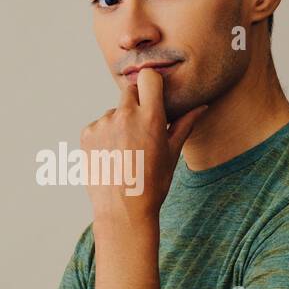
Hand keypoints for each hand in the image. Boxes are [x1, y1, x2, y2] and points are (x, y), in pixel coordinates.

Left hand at [79, 68, 207, 224]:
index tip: (153, 95)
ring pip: (113, 112)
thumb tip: (202, 106)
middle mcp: (125, 115)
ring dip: (119, 124)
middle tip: (140, 131)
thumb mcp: (172, 153)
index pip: (148, 77)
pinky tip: (112, 157)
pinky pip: (98, 126)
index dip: (151, 84)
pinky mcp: (87, 134)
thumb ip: (184, 124)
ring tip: (125, 152)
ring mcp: (103, 124)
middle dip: (136, 104)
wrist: (123, 211)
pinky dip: (104, 137)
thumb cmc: (152, 184)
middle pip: (129, 91)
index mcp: (150, 117)